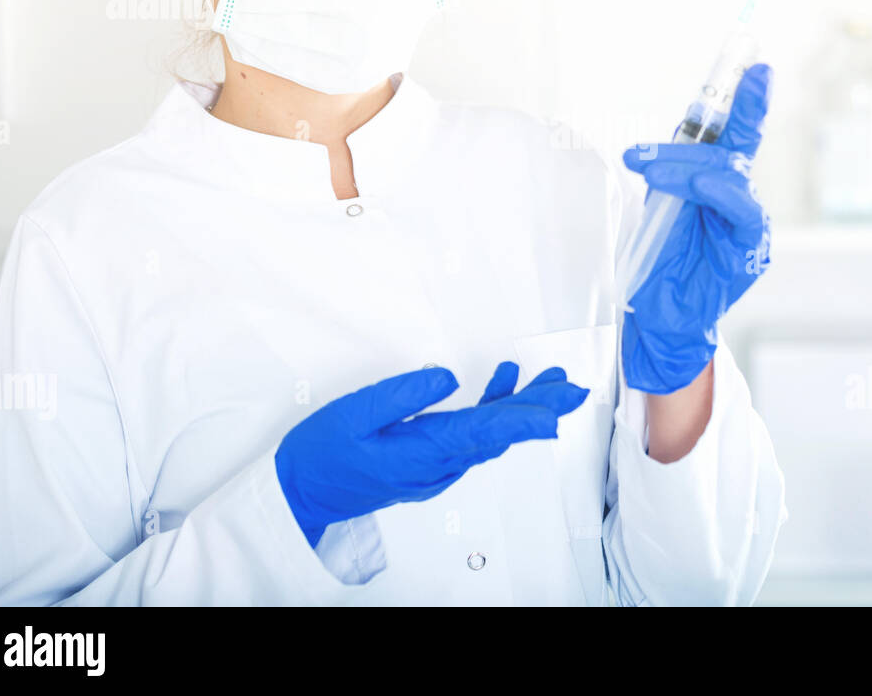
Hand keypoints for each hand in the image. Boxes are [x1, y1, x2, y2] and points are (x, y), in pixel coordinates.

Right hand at [275, 362, 588, 546]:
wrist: (301, 493)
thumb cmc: (321, 454)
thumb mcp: (354, 413)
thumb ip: (402, 394)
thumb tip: (448, 378)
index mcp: (420, 452)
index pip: (484, 430)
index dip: (525, 417)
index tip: (556, 409)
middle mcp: (436, 465)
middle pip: (498, 433)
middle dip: (539, 410)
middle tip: (571, 388)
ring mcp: (435, 468)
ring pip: (489, 435)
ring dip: (521, 408)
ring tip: (548, 380)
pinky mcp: (429, 464)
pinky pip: (471, 437)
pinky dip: (492, 411)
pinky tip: (502, 384)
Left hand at [620, 62, 771, 393]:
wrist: (660, 318)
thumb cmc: (661, 264)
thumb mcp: (659, 209)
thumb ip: (670, 178)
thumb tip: (655, 151)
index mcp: (720, 185)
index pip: (736, 135)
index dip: (747, 100)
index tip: (756, 64)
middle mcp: (739, 199)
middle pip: (724, 154)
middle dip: (679, 149)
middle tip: (638, 157)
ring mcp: (747, 224)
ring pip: (728, 176)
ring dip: (685, 169)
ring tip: (650, 174)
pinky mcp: (748, 251)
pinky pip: (742, 213)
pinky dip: (721, 194)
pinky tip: (701, 188)